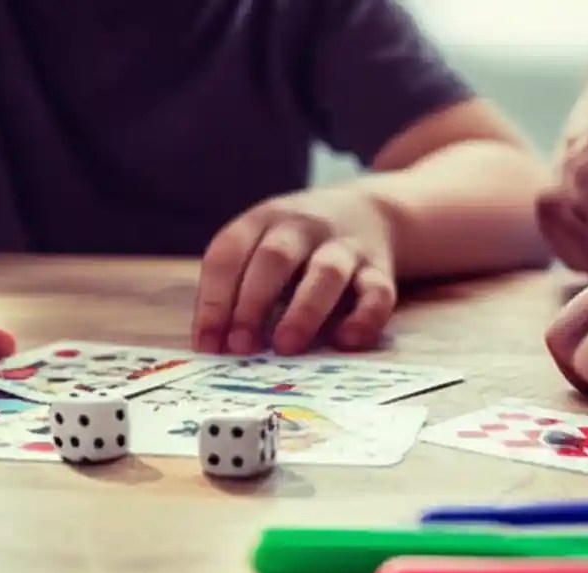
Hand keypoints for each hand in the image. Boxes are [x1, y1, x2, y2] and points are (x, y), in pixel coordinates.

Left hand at [193, 186, 397, 355]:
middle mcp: (303, 228)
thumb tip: (214, 346)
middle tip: (241, 347)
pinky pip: (377, 292)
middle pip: (274, 258)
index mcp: (263, 220)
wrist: (368, 210)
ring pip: (326, 272)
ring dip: (304, 310)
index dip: (214, 301)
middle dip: (253, 304)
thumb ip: (237, 289)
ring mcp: (344, 246)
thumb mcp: (260, 244)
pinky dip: (364, 318)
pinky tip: (345, 341)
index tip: (207, 344)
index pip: (229, 253)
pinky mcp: (380, 269)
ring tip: (285, 346)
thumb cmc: (297, 243)